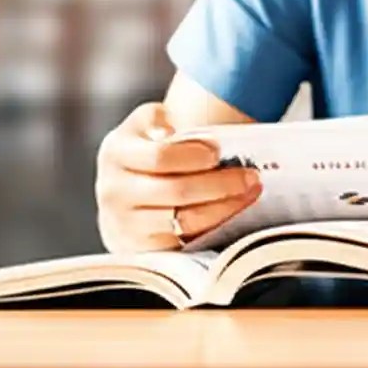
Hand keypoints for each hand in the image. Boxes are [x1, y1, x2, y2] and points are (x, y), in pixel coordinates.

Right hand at [95, 103, 261, 252]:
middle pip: (176, 191)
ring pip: (185, 220)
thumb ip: (157, 118)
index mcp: (116, 153)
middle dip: (221, 183)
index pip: (159, 157)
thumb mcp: (147, 122)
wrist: (126, 189)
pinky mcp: (143, 249)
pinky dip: (215, 225)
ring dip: (225, 206)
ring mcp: (126, 224)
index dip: (193, 155)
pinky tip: (234, 210)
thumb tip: (170, 132)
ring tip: (250, 191)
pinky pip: (185, 240)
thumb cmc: (146, 149)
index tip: (218, 151)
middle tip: (252, 175)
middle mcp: (114, 191)